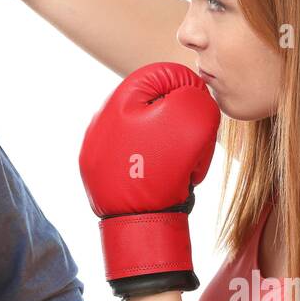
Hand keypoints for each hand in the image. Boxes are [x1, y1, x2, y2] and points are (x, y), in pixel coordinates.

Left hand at [78, 62, 220, 298]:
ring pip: (149, 132)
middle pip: (155, 105)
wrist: (138, 226)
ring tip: (179, 166)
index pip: (162, 74)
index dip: (190, 89)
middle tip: (192, 143)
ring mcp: (98, 149)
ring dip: (170, 144)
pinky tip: (164, 180)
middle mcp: (101, 121)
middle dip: (180, 120)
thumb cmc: (164, 169)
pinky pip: (137, 158)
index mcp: (118, 101)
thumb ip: (195, 96)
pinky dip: (155, 164)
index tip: (201, 111)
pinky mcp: (103, 173)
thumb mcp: (192, 120)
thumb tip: (190, 95)